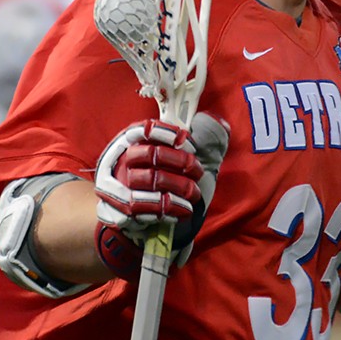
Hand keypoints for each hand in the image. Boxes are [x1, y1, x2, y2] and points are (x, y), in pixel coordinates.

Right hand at [94, 112, 228, 278]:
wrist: (132, 214)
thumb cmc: (156, 180)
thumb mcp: (170, 158)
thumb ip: (193, 140)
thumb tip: (220, 124)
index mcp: (131, 142)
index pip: (142, 129)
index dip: (164, 131)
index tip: (185, 138)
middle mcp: (122, 160)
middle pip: (151, 153)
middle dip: (180, 161)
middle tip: (197, 170)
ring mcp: (120, 184)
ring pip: (151, 180)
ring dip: (179, 186)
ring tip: (195, 194)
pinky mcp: (123, 208)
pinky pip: (148, 206)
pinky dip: (171, 207)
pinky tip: (184, 209)